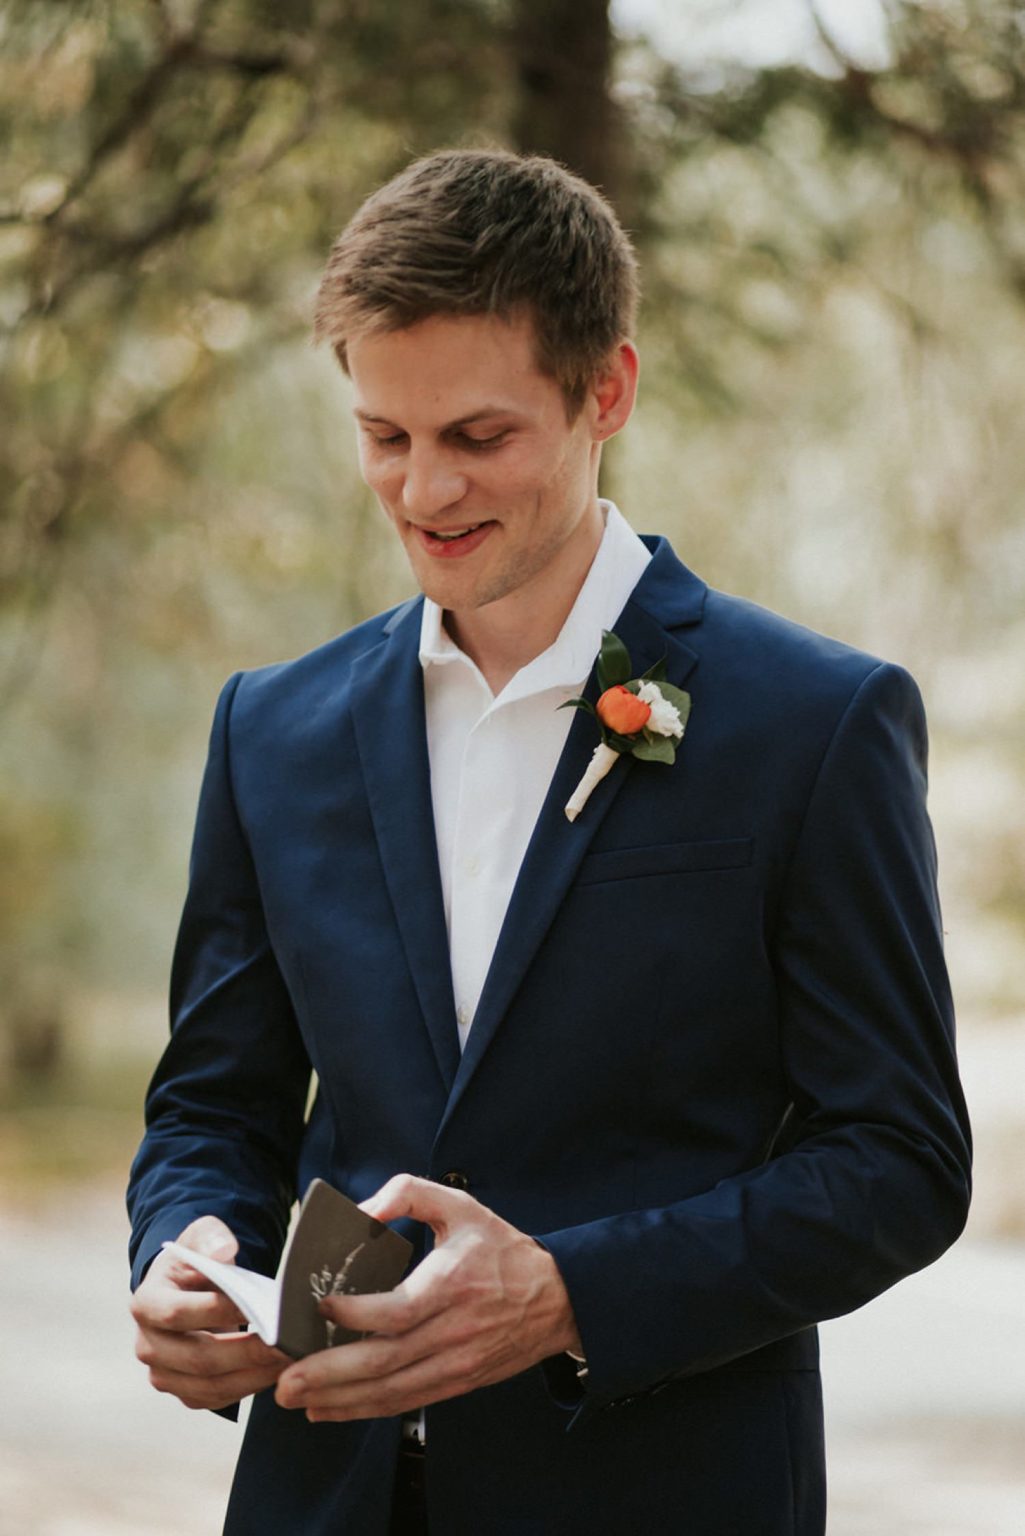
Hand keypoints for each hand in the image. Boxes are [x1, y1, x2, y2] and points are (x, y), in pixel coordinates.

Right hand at [131, 1215, 288, 1410]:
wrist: (186, 1288)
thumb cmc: (196, 1262)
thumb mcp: (200, 1237)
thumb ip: (211, 1238)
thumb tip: (224, 1251)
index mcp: (146, 1303)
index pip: (178, 1312)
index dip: (217, 1311)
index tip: (258, 1306)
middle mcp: (148, 1345)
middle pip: (199, 1358)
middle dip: (247, 1352)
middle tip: (285, 1344)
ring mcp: (164, 1374)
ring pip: (211, 1386)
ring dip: (253, 1377)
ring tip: (288, 1361)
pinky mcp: (185, 1392)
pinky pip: (218, 1399)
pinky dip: (249, 1388)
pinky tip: (276, 1372)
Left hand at [275, 1174, 581, 1422]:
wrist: (558, 1298)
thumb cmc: (501, 1248)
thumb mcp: (460, 1205)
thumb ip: (409, 1193)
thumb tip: (362, 1210)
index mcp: (452, 1284)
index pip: (398, 1310)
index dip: (355, 1315)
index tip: (320, 1308)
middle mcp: (452, 1331)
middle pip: (384, 1361)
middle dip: (330, 1374)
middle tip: (286, 1380)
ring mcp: (455, 1363)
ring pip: (390, 1391)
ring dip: (339, 1400)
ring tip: (295, 1399)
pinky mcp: (457, 1383)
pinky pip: (405, 1402)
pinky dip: (364, 1410)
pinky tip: (329, 1409)